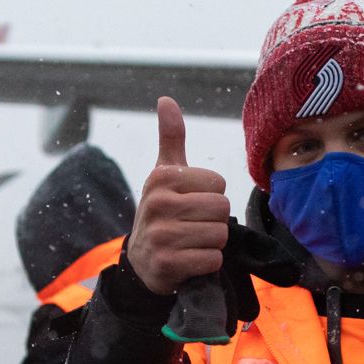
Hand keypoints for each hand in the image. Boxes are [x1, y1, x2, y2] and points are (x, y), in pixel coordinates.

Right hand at [128, 96, 231, 295]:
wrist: (142, 261)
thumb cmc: (163, 211)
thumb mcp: (165, 174)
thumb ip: (171, 138)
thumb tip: (166, 99)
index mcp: (161, 177)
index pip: (219, 184)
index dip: (211, 197)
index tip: (190, 204)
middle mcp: (157, 203)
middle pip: (221, 209)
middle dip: (214, 221)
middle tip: (193, 226)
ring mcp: (161, 235)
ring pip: (219, 235)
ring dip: (212, 243)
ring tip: (191, 242)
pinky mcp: (167, 264)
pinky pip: (212, 260)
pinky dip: (207, 263)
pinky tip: (189, 260)